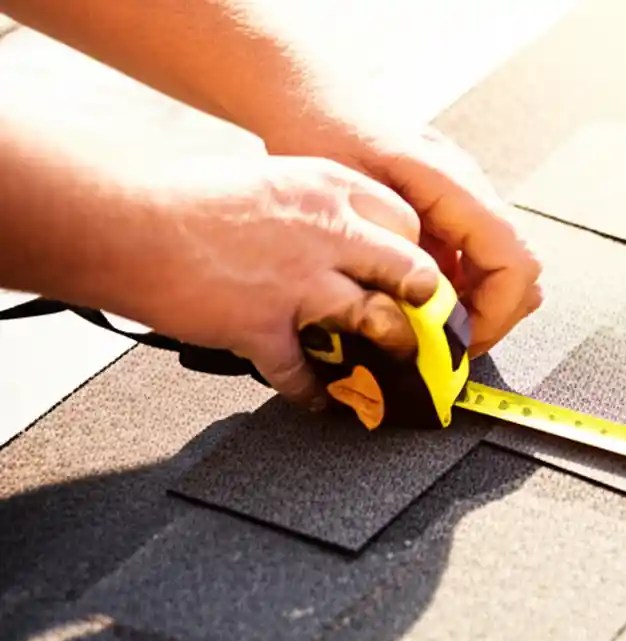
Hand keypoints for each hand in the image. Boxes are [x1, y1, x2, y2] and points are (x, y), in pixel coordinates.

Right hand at [123, 154, 440, 409]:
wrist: (122, 223)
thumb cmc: (186, 200)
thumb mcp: (271, 181)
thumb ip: (315, 209)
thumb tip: (345, 236)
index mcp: (328, 188)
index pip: (406, 222)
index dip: (417, 253)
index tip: (417, 276)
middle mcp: (326, 232)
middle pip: (413, 272)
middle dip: (426, 305)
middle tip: (429, 327)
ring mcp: (299, 281)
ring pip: (378, 322)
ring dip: (388, 350)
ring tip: (388, 365)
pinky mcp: (264, 325)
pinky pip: (305, 373)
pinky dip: (314, 394)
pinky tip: (317, 400)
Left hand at [261, 120, 542, 356]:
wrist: (310, 97)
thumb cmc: (319, 135)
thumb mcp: (347, 196)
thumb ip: (393, 250)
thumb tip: (423, 311)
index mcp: (454, 185)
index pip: (514, 262)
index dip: (496, 313)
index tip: (458, 343)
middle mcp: (472, 188)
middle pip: (522, 271)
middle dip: (492, 317)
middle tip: (445, 346)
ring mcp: (466, 197)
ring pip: (505, 267)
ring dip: (477, 305)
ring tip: (429, 326)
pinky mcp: (453, 206)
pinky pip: (478, 256)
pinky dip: (460, 288)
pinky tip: (417, 297)